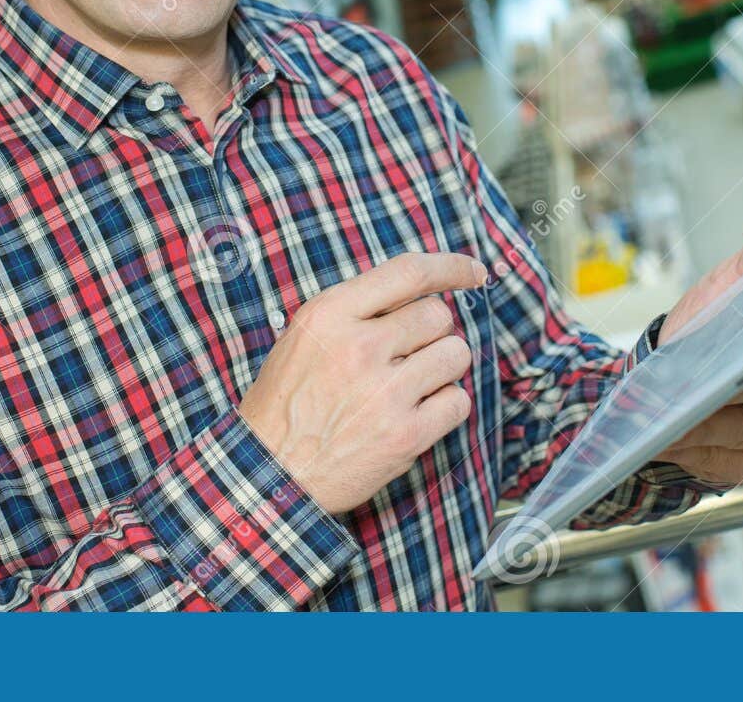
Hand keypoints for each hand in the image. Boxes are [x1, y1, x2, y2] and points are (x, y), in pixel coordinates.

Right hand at [238, 251, 484, 513]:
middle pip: (438, 314)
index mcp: (330, 314)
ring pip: (455, 354)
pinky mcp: (405, 435)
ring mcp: (385, 392)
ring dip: (442, 367)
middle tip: (407, 355)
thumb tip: (414, 294)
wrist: (268, 476)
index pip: (410, 271)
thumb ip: (355, 310)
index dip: (451, 267)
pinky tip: (417, 414)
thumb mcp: (303, 337)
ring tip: (411, 385)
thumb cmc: (284, 405)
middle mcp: (360, 347)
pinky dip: (446, 406)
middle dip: (431, 332)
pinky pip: (458, 402)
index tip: (474, 272)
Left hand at [652, 208, 742, 486]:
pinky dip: (692, 450)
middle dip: (717, 386)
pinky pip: (726, 460)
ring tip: (656, 415)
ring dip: (696, 422)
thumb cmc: (712, 326)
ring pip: (739, 427)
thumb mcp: (732, 281)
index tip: (739, 333)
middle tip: (675, 385)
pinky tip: (666, 440)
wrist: (683, 373)